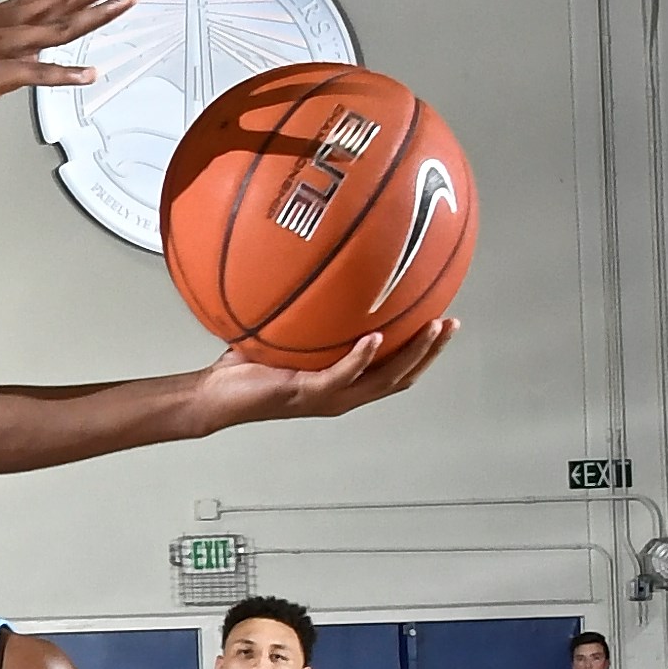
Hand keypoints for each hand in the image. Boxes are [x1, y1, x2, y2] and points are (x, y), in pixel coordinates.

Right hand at [0, 0, 138, 124]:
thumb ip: (12, 52)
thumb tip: (36, 58)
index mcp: (1, 17)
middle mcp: (5, 25)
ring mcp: (0, 49)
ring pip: (58, 27)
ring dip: (97, 14)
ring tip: (129, 0)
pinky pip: (35, 75)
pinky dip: (63, 75)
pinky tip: (89, 74)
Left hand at [196, 321, 457, 428]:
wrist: (214, 396)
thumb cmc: (244, 368)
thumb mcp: (283, 336)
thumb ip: (305, 314)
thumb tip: (315, 271)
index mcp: (342, 383)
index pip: (393, 371)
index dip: (422, 352)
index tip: (444, 323)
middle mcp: (341, 395)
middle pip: (402, 377)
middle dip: (430, 351)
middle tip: (452, 323)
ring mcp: (326, 398)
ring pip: (384, 380)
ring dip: (412, 354)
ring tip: (433, 327)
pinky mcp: (306, 394)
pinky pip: (342, 375)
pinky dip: (361, 358)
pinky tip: (374, 337)